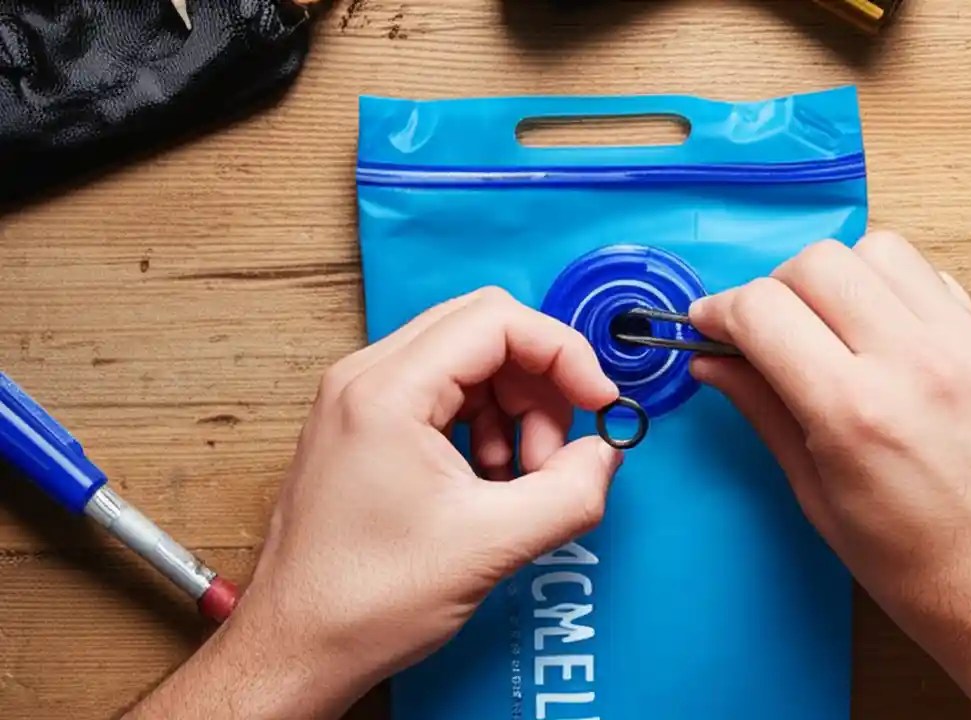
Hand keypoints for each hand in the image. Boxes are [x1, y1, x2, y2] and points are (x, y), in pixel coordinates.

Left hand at [129, 288, 621, 718]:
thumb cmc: (363, 600)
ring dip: (515, 409)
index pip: (497, 320)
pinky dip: (486, 427)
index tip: (598, 401)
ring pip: (467, 363)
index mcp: (386, 391)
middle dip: (541, 382)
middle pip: (483, 331)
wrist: (298, 648)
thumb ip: (570, 492)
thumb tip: (606, 454)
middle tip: (561, 447)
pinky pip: (444, 396)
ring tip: (523, 478)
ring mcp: (360, 402)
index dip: (563, 353)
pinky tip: (491, 483)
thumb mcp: (492, 545)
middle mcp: (364, 380)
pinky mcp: (365, 429)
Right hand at [689, 233, 970, 718]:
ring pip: (879, 250)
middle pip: (818, 262)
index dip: (719, 310)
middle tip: (769, 330)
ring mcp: (968, 347)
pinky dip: (895, 292)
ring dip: (838, 276)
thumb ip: (765, 414)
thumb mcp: (820, 500)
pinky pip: (933, 281)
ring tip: (831, 326)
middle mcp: (914, 363)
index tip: (710, 325)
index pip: (763, 309)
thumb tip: (713, 364)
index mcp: (855, 413)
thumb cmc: (920, 571)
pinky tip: (887, 338)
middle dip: (774, 287)